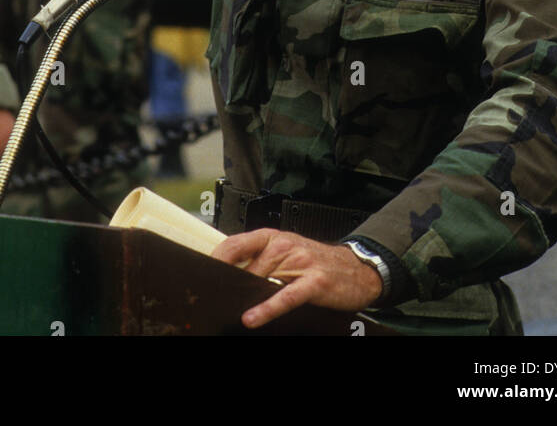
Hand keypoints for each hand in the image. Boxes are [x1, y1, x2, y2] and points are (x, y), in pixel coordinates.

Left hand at [212, 228, 382, 327]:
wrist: (356, 269)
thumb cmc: (317, 263)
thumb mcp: (287, 254)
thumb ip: (261, 261)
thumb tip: (229, 276)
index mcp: (273, 237)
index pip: (235, 244)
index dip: (216, 259)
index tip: (201, 274)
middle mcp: (284, 245)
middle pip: (245, 266)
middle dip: (229, 284)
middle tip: (213, 299)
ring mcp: (300, 262)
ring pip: (262, 280)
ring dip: (244, 296)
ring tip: (225, 309)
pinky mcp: (314, 282)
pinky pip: (285, 296)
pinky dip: (267, 308)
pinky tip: (252, 318)